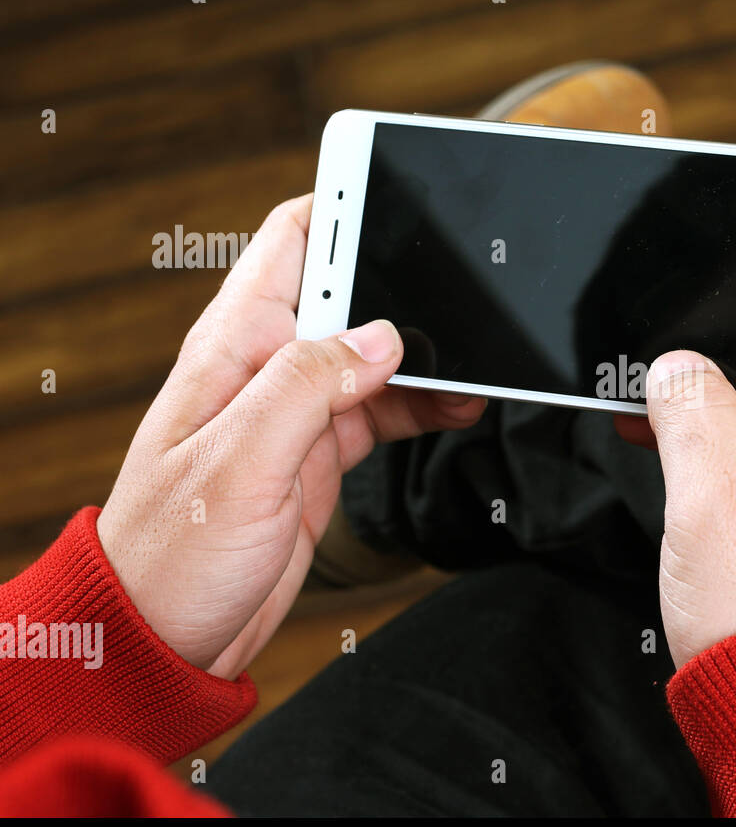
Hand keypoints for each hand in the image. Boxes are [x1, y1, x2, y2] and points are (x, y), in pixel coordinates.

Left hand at [97, 195, 485, 678]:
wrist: (166, 637)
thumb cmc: (172, 553)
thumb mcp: (240, 461)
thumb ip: (309, 386)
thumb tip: (382, 335)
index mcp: (236, 345)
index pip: (295, 238)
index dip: (348, 202)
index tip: (407, 189)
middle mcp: (268, 366)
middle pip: (352, 289)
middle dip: (409, 283)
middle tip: (468, 291)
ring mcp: (297, 410)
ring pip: (378, 353)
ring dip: (430, 353)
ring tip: (479, 363)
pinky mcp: (320, 454)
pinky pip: (385, 408)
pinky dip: (427, 403)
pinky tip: (460, 406)